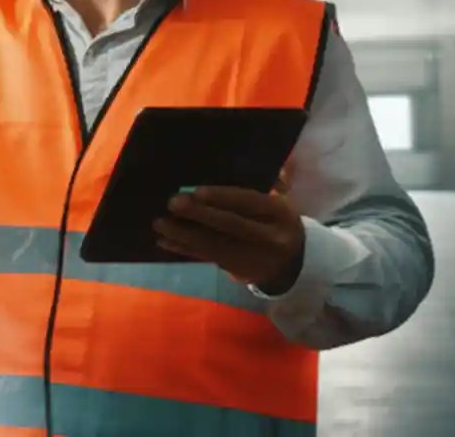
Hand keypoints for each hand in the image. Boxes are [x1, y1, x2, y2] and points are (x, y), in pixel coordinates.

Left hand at [152, 168, 304, 293]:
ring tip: (159, 223)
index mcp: (279, 213)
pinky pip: (207, 258)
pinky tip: (165, 241)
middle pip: (231, 226)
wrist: (295, 262)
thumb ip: (253, 193)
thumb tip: (214, 182)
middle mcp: (269, 237)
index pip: (250, 203)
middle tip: (172, 203)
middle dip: (199, 215)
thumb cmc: (275, 221)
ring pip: (215, 245)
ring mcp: (253, 257)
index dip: (223, 197)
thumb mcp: (276, 204)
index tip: (197, 191)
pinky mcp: (237, 270)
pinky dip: (184, 249)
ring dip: (183, 235)